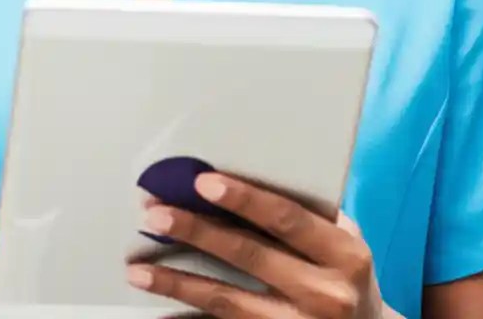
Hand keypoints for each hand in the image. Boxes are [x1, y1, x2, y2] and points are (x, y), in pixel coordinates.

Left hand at [128, 174, 385, 318]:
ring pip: (227, 301)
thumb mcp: (343, 241)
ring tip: (138, 270)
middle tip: (155, 214)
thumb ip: (306, 215)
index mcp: (344, 254)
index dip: (243, 199)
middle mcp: (325, 293)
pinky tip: (160, 312)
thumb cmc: (344, 274)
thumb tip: (237, 176)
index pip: (286, 219)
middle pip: (249, 255)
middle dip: (196, 231)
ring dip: (177, 283)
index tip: (202, 182)